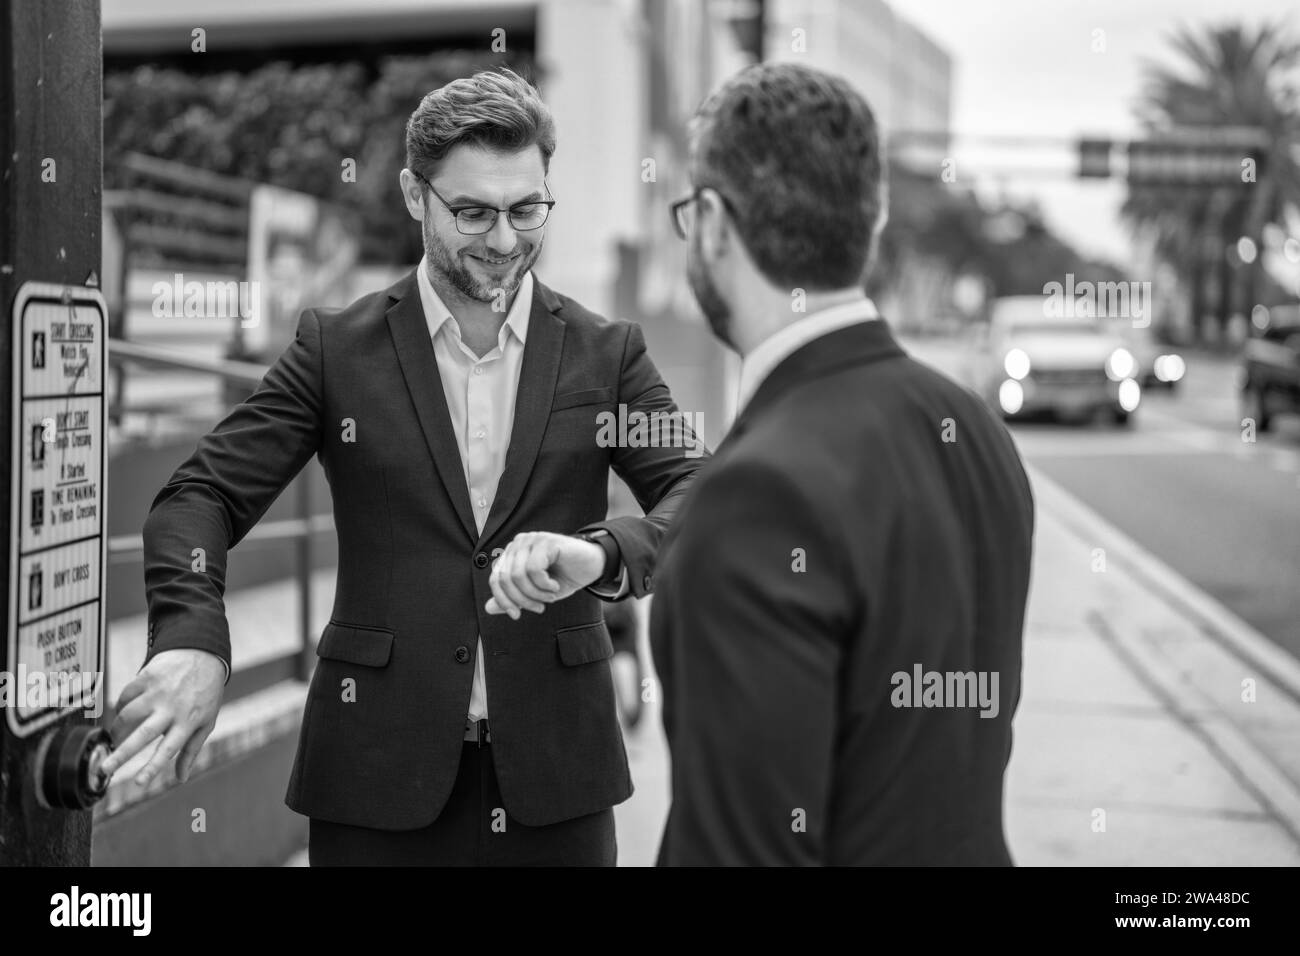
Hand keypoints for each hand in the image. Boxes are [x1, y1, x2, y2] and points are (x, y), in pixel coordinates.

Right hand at [99, 648, 225, 785]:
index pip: (168, 751)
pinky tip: (121, 711)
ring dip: (116, 729)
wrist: (203, 653)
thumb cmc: (206, 693)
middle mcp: (172, 708)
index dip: (152, 768)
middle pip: (142, 735)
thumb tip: (181, 778)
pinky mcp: (147, 676)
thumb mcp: (206, 721)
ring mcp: (158, 692)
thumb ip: (191, 750)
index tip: (138, 784)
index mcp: (188, 722)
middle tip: (103, 768)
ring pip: (128, 715)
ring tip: (113, 738)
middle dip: (121, 753)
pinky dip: (119, 706)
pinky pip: (125, 695)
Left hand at [485, 531, 606, 618]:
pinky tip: (555, 584)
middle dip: (522, 599)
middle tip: (539, 608)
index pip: (495, 579)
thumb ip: (513, 598)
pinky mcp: (546, 541)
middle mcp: (518, 544)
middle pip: (505, 578)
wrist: (592, 566)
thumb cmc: (564, 578)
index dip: (503, 600)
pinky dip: (544, 584)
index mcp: (512, 554)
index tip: (516, 615)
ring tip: (550, 596)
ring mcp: (532, 540)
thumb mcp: (536, 594)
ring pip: (518, 575)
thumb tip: (487, 608)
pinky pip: (534, 569)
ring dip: (535, 593)